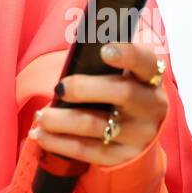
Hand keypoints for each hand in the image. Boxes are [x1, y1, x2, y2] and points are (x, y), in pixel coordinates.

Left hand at [28, 42, 168, 166]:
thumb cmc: (121, 92)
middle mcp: (150, 106)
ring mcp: (138, 134)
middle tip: (59, 87)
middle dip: (85, 88)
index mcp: (150, 79)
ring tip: (41, 116)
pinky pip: (87, 150)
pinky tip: (40, 134)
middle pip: (122, 94)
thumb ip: (104, 58)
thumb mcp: (123, 74)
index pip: (145, 62)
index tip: (105, 50)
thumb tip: (79, 35)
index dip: (128, 55)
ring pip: (96, 125)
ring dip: (62, 120)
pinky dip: (60, 143)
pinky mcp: (122, 157)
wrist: (140, 135)